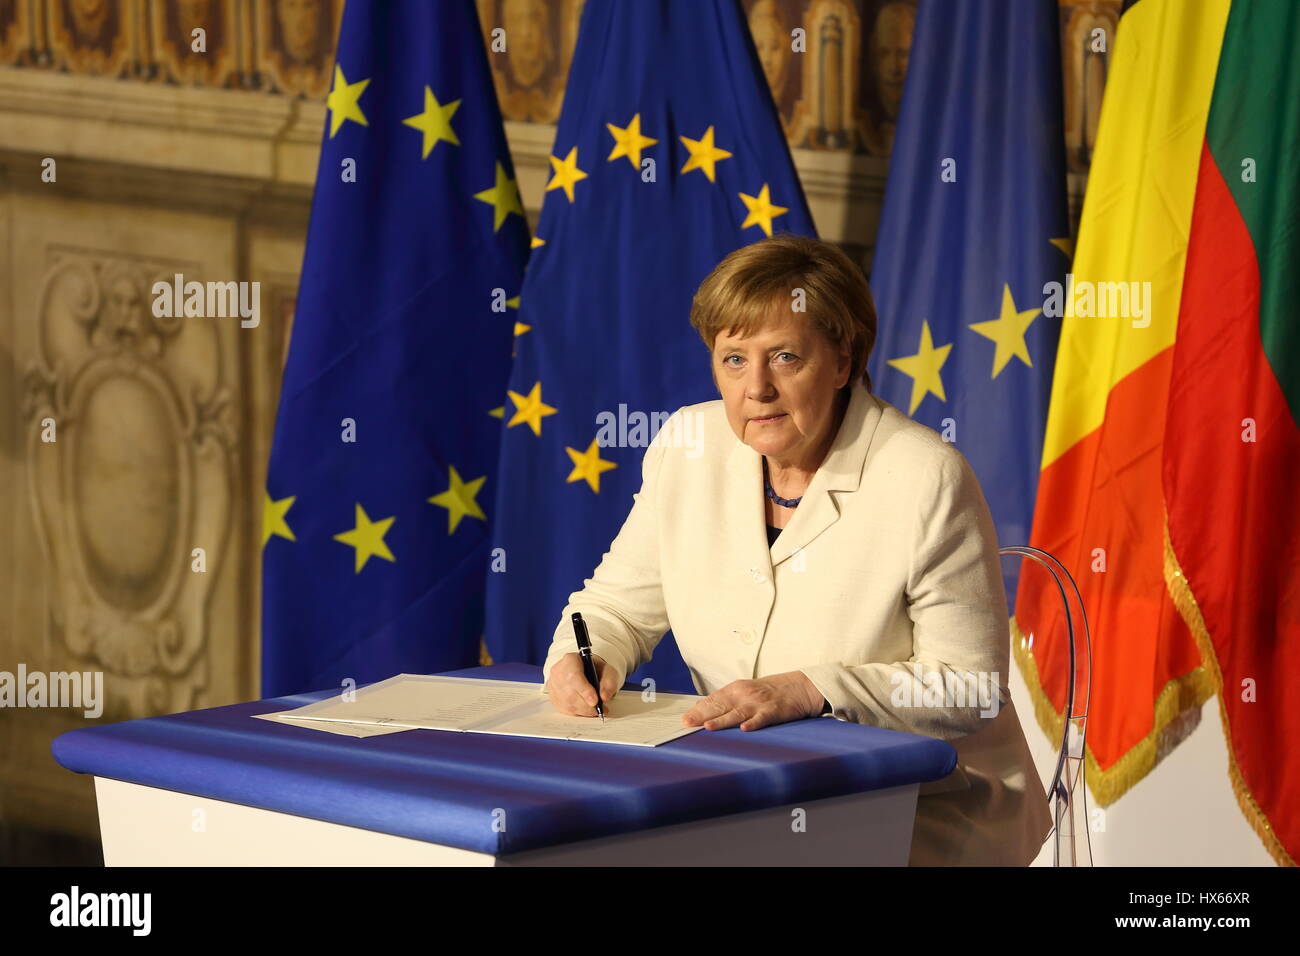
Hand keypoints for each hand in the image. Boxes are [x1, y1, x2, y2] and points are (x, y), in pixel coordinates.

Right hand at [545, 652, 622, 716]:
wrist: (587, 672)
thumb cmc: (596, 670)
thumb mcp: (608, 671)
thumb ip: (609, 683)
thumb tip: (604, 697)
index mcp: (571, 660)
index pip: (573, 676)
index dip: (584, 690)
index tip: (595, 701)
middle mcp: (558, 671)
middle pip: (570, 693)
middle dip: (587, 705)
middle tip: (600, 708)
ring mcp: (553, 685)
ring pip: (567, 703)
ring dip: (584, 710)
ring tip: (596, 710)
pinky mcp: (553, 697)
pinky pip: (564, 710)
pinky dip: (578, 712)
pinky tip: (586, 710)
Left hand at [681, 670, 825, 731]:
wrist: (798, 687)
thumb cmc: (769, 691)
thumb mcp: (744, 691)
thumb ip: (724, 699)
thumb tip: (700, 706)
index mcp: (735, 689)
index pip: (712, 700)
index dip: (697, 710)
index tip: (684, 720)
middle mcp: (743, 695)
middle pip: (720, 706)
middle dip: (703, 715)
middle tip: (687, 723)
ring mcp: (758, 703)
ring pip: (737, 713)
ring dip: (722, 720)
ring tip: (708, 727)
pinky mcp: (773, 711)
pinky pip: (762, 718)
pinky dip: (754, 723)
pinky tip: (745, 728)